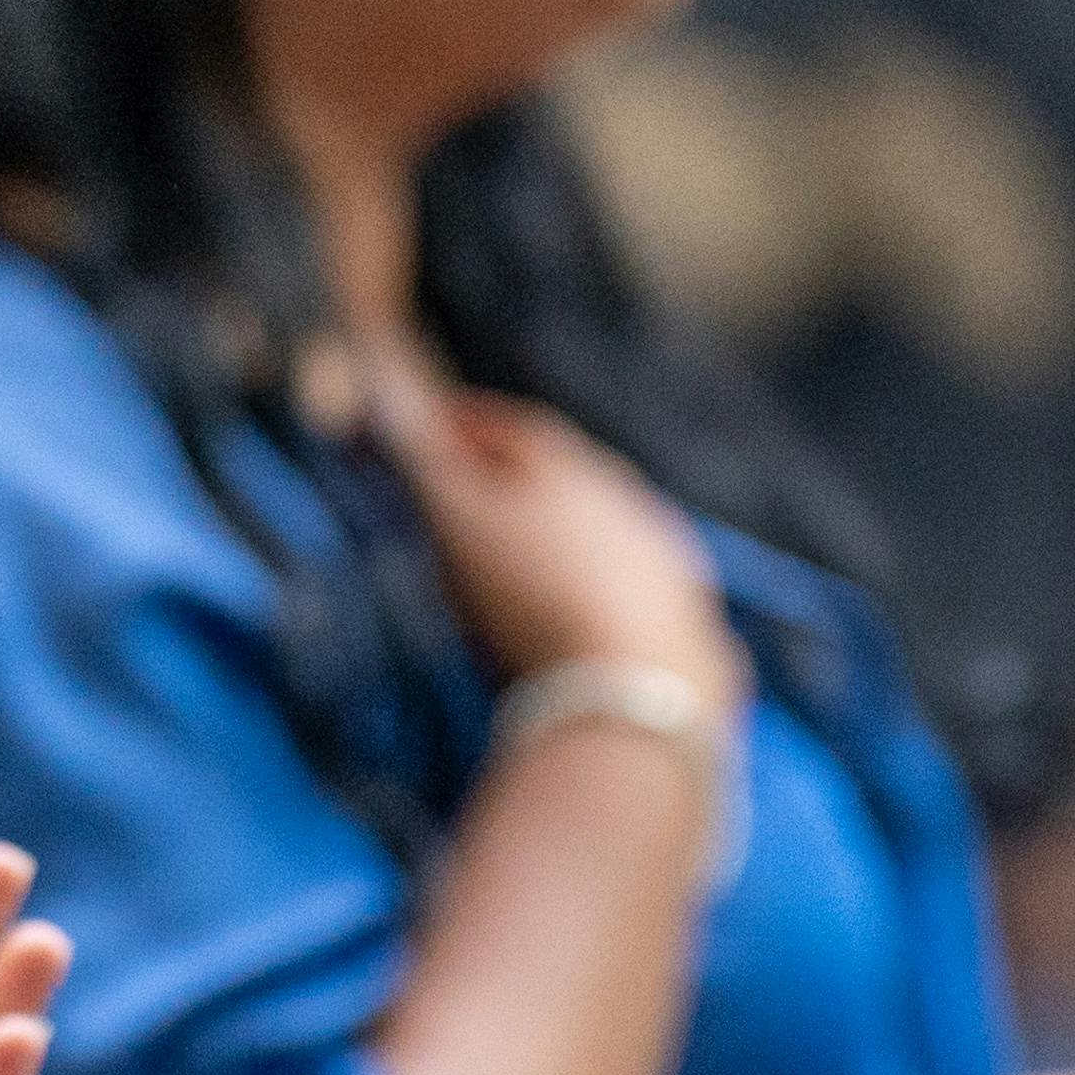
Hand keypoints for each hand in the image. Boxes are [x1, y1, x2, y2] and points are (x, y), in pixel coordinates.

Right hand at [376, 375, 740, 701]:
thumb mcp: (461, 521)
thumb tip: (383, 379)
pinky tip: (591, 616)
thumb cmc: (533, 598)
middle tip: (482, 491)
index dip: (467, 424)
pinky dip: (608, 593)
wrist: (635, 695)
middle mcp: (632, 504)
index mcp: (573, 469)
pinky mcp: (691, 626)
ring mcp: (669, 566)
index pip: (512, 429)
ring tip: (534, 560)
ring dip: (572, 537)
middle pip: (570, 478)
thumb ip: (425, 457)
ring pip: (612, 535)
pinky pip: (641, 595)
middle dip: (524, 479)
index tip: (434, 424)